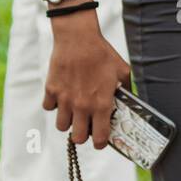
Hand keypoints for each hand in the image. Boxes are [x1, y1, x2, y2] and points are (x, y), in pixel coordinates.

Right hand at [43, 17, 131, 148]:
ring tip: (74, 111)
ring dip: (68, 122)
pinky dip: (55, 105)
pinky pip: (49, 108)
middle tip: (87, 125)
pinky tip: (63, 95)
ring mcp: (65, 99)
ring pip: (62, 126)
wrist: (78, 38)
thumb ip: (126, 89)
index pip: (100, 138)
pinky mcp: (51, 91)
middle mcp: (82, 106)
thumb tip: (130, 100)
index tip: (102, 139)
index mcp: (101, 104)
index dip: (102, 142)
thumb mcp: (122, 71)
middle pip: (78, 138)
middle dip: (83, 135)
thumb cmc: (102, 53)